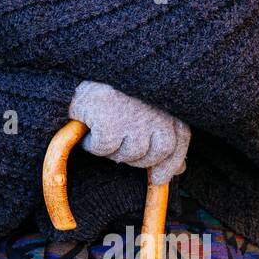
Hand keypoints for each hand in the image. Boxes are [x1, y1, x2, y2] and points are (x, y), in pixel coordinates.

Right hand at [68, 80, 189, 183]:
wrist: (76, 79)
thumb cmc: (112, 96)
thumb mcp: (142, 112)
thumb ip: (164, 138)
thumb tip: (181, 168)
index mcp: (165, 104)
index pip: (180, 139)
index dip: (172, 162)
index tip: (159, 178)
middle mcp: (153, 110)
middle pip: (158, 153)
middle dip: (140, 159)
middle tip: (120, 148)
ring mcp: (133, 116)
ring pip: (130, 154)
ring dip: (114, 150)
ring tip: (103, 130)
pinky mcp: (111, 122)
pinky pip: (104, 149)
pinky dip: (93, 144)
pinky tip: (89, 128)